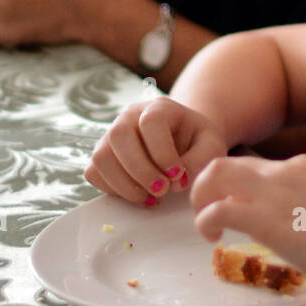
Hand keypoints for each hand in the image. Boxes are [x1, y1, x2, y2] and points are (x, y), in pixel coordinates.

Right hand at [85, 97, 227, 203]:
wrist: (183, 140)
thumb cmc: (197, 142)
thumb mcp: (211, 145)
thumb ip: (201, 159)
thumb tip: (177, 180)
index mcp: (159, 107)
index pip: (151, 122)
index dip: (162, 152)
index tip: (178, 175)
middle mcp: (130, 116)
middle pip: (119, 136)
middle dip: (141, 171)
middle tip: (163, 191)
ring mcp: (111, 134)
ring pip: (101, 156)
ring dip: (125, 185)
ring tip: (152, 198)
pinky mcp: (103, 155)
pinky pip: (94, 172)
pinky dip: (113, 190)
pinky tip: (139, 195)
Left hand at [190, 153, 305, 294]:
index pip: (260, 168)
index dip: (242, 187)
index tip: (241, 208)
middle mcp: (286, 170)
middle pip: (228, 163)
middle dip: (210, 185)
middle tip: (209, 212)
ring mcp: (273, 190)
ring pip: (215, 174)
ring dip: (201, 197)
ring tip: (206, 225)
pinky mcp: (263, 218)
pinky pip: (216, 210)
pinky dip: (205, 221)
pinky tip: (212, 239)